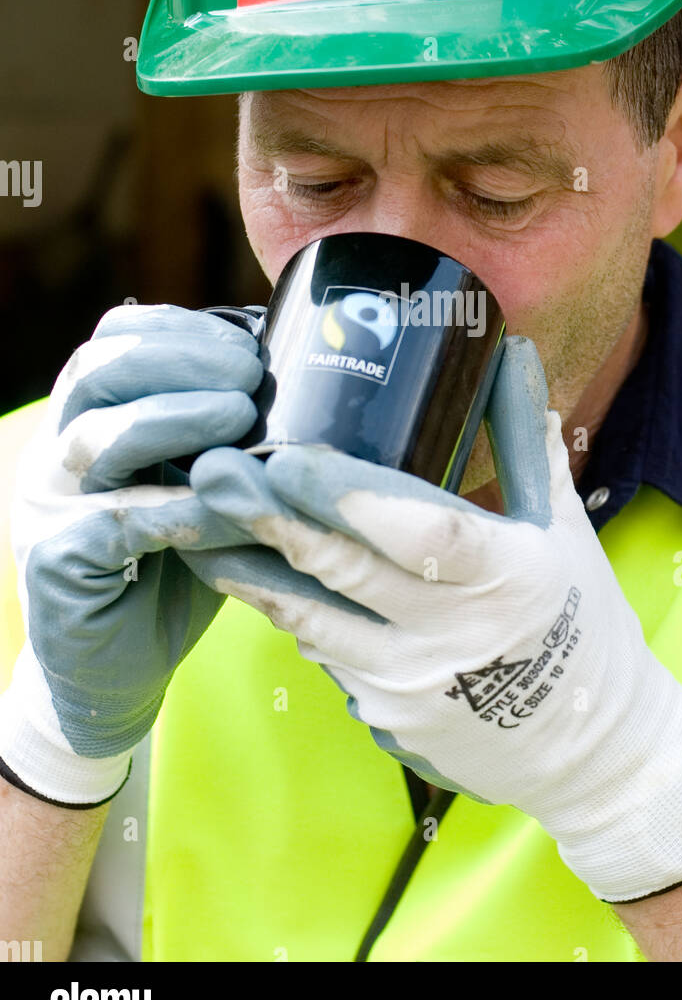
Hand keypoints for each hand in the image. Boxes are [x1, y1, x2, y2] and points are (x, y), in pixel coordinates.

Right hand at [0, 305, 263, 805]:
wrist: (118, 670)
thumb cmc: (174, 568)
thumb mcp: (207, 488)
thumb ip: (232, 438)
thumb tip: (313, 383)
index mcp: (92, 419)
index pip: (114, 342)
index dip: (176, 329)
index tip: (243, 337)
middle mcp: (60, 452)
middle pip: (97, 372)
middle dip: (178, 359)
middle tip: (248, 372)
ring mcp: (49, 506)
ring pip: (96, 438)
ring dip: (173, 418)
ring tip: (240, 416)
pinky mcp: (59, 563)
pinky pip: (113, 523)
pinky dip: (177, 509)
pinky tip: (225, 503)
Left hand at [183, 335, 681, 901]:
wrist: (591, 749)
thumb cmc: (581, 623)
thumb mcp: (560, 527)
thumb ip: (524, 440)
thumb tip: (512, 351)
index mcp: (508, 578)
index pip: (422, 533)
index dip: (352, 496)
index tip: (288, 459)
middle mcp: (455, 637)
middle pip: (345, 571)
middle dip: (270, 519)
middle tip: (211, 474)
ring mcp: (413, 687)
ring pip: (313, 618)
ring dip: (252, 570)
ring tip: (198, 524)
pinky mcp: (386, 721)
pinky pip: (325, 653)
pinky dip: (292, 610)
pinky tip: (250, 573)